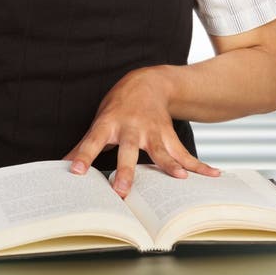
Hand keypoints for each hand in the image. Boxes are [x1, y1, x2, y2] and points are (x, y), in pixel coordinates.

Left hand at [63, 67, 219, 198]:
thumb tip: (62, 166)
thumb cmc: (118, 106)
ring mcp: (153, 132)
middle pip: (127, 151)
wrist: (148, 83)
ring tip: (181, 179)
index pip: (92, 141)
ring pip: (161, 152)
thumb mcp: (99, 121)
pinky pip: (184, 153)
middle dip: (126, 171)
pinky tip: (214, 176)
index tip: (75, 172)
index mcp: (109, 124)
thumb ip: (84, 146)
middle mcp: (131, 128)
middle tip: (122, 191)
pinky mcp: (169, 136)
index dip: (83, 156)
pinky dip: (200, 166)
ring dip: (170, 166)